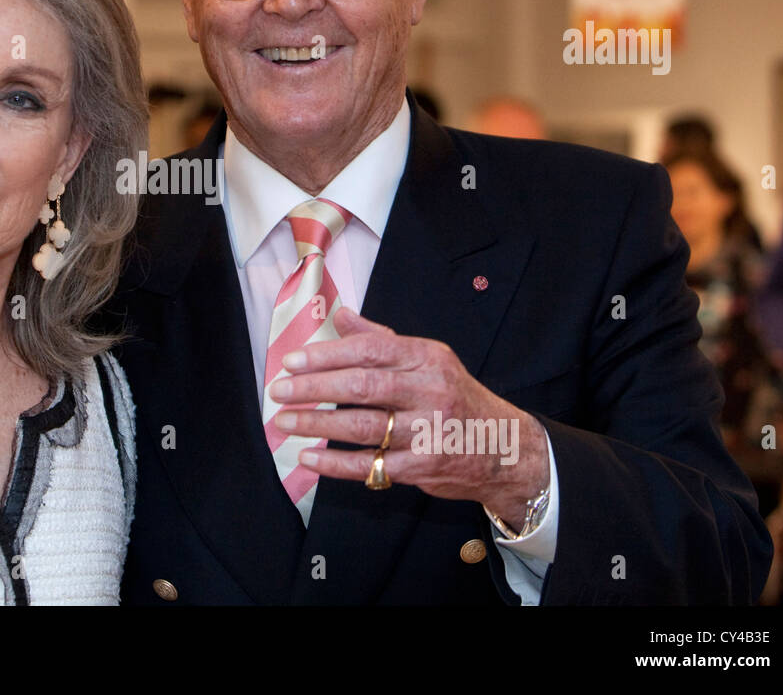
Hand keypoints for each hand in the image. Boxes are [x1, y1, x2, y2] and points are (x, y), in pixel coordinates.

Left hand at [269, 308, 549, 527]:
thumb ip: (381, 339)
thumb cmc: (455, 397)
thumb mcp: (428, 359)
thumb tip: (340, 314)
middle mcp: (429, 391)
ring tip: (284, 422)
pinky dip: (334, 463)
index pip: (370, 350)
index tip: (292, 361)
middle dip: (314, 388)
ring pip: (361, 426)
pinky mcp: (422, 467)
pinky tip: (308, 458)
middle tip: (279, 391)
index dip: (327, 355)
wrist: (503, 448)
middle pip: (362, 386)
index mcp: (427, 357)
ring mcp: (427, 431)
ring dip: (316, 424)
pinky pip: (369, 465)